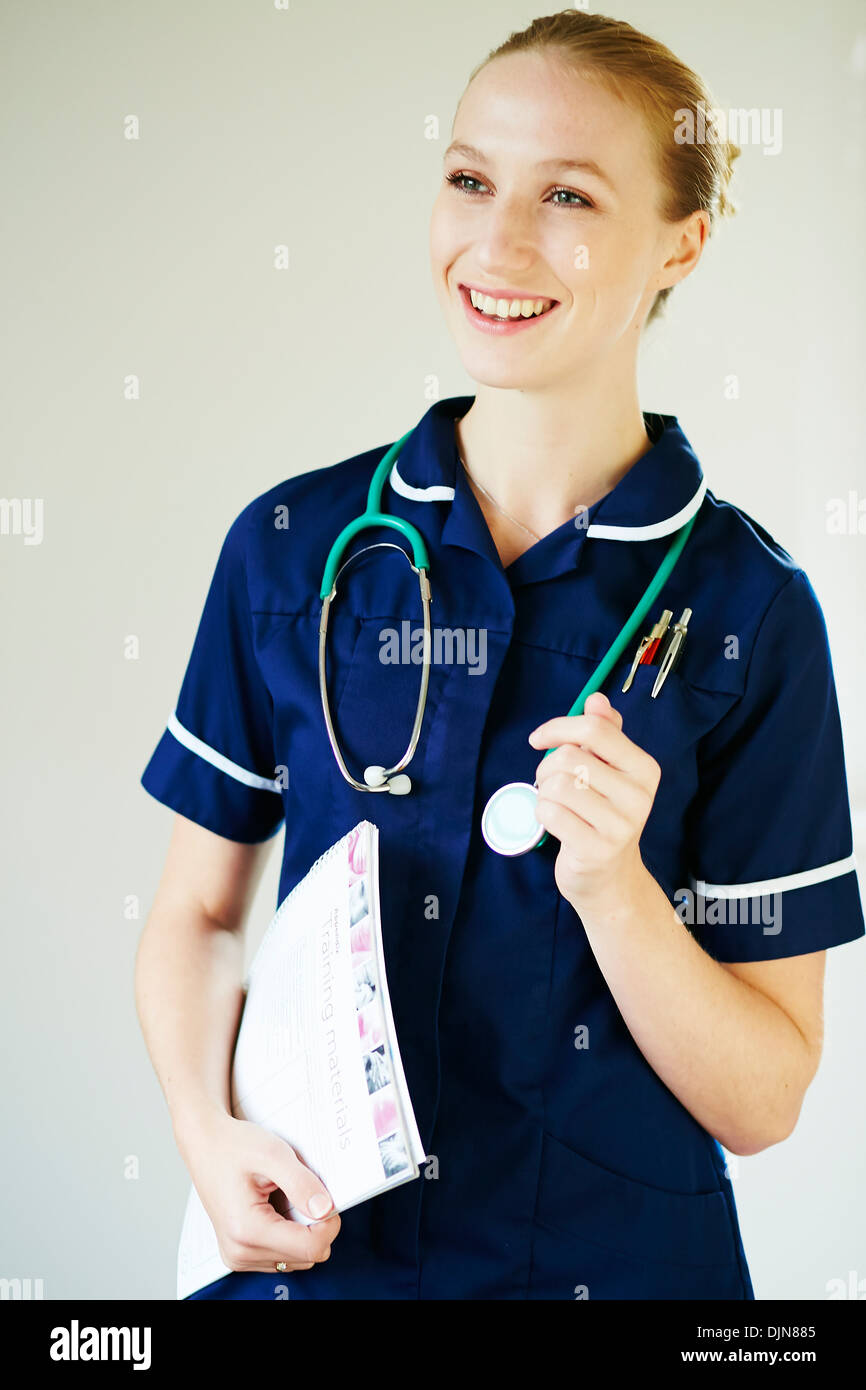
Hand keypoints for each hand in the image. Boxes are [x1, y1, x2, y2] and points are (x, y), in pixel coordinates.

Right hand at [177, 1109, 340, 1275]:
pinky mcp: (241, 1253)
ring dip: (302, 1230)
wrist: (204, 1144)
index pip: (311, 1248)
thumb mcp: (272, 1154)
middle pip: (306, 1256)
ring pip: (296, 1258)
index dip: (329, 1223)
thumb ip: (301, 1183)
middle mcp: (240, 1252)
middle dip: (315, 1225)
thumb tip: (326, 1210)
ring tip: (285, 1197)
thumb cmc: (232, 1146)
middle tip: (303, 1191)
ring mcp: (239, 1256)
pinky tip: (277, 1207)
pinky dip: (289, 1232)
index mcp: (247, 1231)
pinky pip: (282, 1254)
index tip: (326, 1196)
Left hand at [528, 691, 660, 911]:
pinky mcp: (596, 849)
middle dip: (547, 767)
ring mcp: (620, 825)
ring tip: (555, 804)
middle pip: (569, 757)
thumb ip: (603, 733)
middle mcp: (638, 795)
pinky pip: (549, 812)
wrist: (609, 877)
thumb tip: (596, 699)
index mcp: (644, 768)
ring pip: (556, 785)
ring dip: (543, 792)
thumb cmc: (602, 814)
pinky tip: (555, 823)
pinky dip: (542, 813)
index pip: (596, 729)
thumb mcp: (607, 771)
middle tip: (550, 783)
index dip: (558, 727)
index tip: (538, 739)